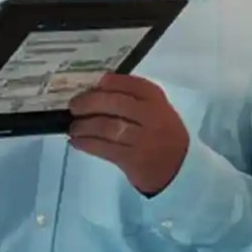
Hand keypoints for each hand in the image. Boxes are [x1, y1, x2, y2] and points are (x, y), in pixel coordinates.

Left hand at [68, 73, 188, 195]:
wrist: (179, 168)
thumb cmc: (161, 132)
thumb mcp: (154, 109)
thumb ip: (131, 98)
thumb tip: (92, 91)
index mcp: (155, 98)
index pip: (127, 83)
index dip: (105, 83)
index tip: (87, 84)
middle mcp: (151, 115)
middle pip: (114, 103)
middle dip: (89, 103)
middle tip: (73, 106)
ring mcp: (143, 138)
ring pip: (107, 127)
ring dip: (85, 126)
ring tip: (73, 127)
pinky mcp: (134, 159)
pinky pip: (105, 149)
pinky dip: (87, 144)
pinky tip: (77, 142)